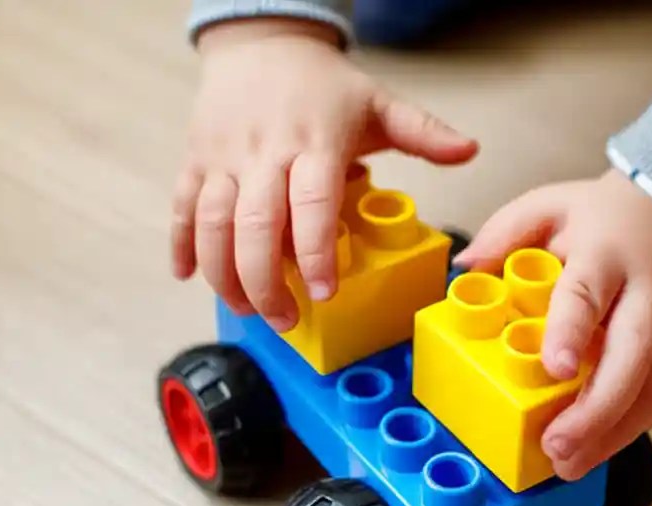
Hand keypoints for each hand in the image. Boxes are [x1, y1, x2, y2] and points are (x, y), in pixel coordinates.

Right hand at [171, 18, 478, 330]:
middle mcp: (264, 152)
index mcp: (314, 143)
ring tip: (246, 309)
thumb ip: (423, 133)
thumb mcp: (379, 103)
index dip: (314, 252)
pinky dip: (181, 245)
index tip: (322, 292)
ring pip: (213, 223)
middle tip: (284, 319)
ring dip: (224, 274)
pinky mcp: (196, 160)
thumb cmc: (325, 84)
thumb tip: (470, 151)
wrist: (262, 41)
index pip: (311, 203)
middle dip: (264, 281)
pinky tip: (187, 276)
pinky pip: (181, 207)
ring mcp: (224, 157)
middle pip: (255, 225)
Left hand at [454, 170, 651, 478]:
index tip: (554, 369)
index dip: (572, 332)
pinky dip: (635, 427)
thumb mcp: (547, 206)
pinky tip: (601, 449)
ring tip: (573, 463)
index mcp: (605, 253)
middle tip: (557, 447)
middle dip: (596, 409)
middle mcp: (649, 290)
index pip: (588, 295)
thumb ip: (504, 233)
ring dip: (616, 431)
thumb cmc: (602, 217)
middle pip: (631, 355)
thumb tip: (464, 270)